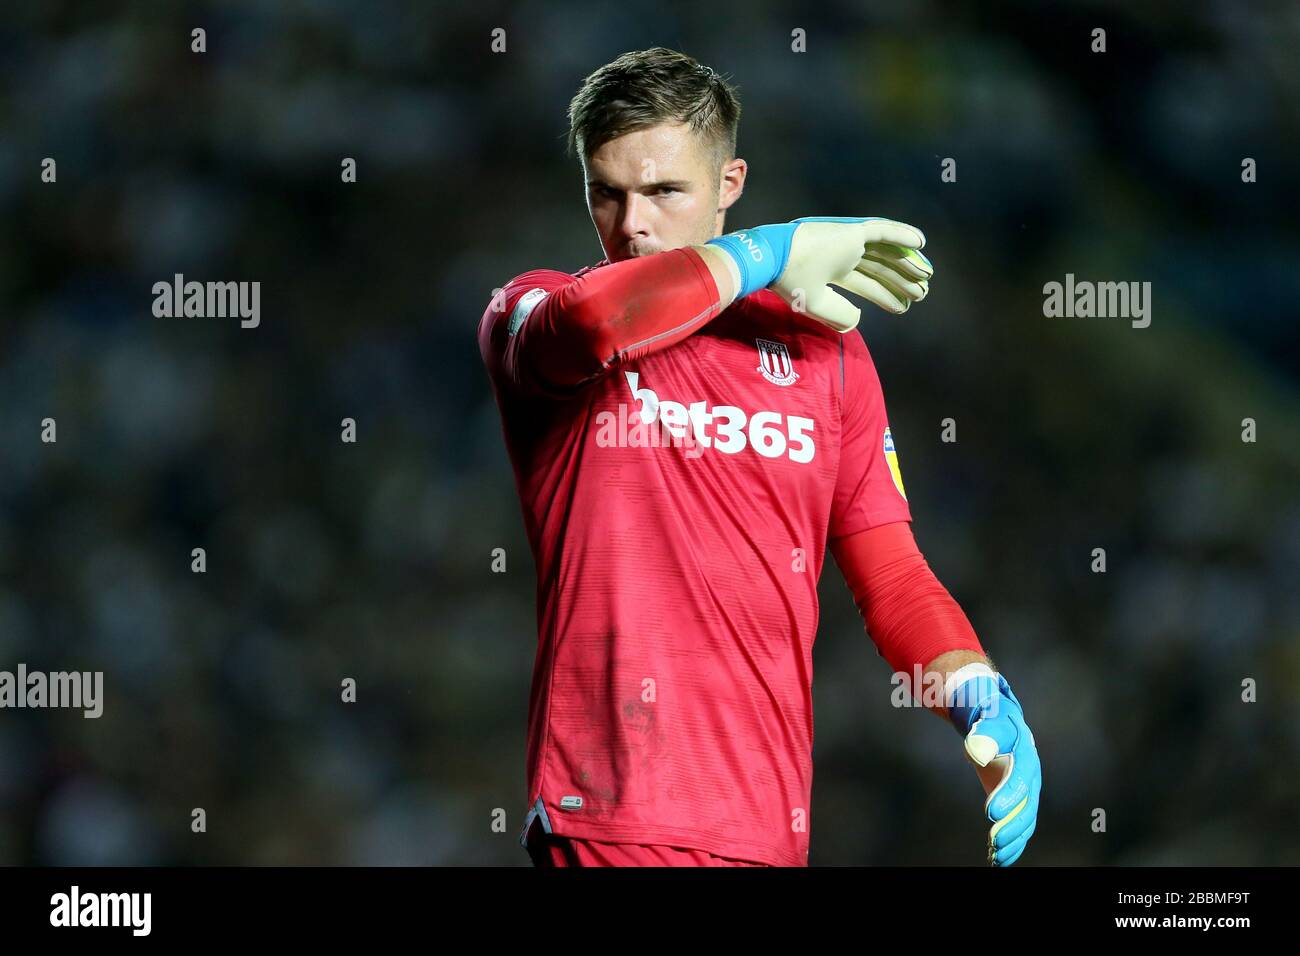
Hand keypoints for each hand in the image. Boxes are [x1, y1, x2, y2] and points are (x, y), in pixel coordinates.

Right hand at [774, 217, 931, 330]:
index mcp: (833, 271)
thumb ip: (838, 315)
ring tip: (925, 277)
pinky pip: (883, 231)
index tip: (902, 307)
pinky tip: (920, 243)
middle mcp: (844, 255)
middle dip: (900, 281)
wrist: (775, 260)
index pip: (865, 283)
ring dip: (906, 263)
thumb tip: (859, 318)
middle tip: (920, 293)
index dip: (884, 295)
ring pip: (885, 252)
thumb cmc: (790, 282)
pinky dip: (902, 235)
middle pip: (879, 268)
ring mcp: (848, 242)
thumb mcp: (815, 305)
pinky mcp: (852, 231)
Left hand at [948, 671, 1041, 865]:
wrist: (995, 717)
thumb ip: (985, 733)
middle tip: (993, 841)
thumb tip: (977, 750)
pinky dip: (1011, 844)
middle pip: (1026, 805)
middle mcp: (1031, 775)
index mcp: (1026, 753)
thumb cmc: (990, 715)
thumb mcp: (988, 717)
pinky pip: (1018, 826)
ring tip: (995, 856)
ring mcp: (1026, 790)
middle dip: (1011, 825)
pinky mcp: (1017, 801)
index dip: (1008, 796)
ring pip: (1024, 820)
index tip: (990, 813)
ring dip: (1012, 841)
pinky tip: (998, 859)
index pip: (1020, 778)